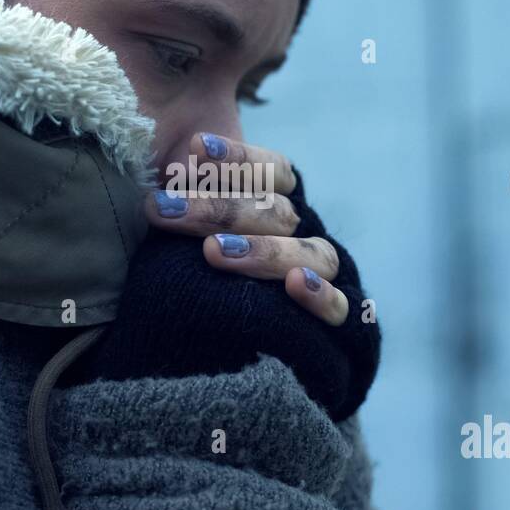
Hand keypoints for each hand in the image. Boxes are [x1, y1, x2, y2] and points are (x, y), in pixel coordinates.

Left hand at [145, 132, 349, 326]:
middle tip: (163, 209)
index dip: (238, 158)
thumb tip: (163, 180)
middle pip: (277, 213)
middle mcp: (310, 237)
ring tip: (213, 252)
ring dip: (263, 251)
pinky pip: (343, 308)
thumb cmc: (215, 289)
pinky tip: (297, 285)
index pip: (274, 172)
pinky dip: (322, 295)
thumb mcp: (202, 241)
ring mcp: (331, 280)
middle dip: (218, 208)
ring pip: (312, 254)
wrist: (261, 362)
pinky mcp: (346, 328)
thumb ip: (193, 211)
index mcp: (285, 209)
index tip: (195, 147)